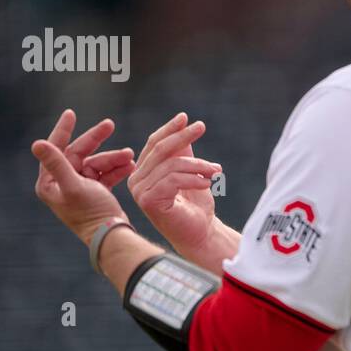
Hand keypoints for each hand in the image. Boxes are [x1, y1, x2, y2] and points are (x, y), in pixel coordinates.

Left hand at [31, 110, 134, 244]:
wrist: (112, 236)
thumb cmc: (91, 213)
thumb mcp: (74, 186)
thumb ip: (57, 163)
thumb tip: (36, 144)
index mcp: (50, 182)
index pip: (56, 149)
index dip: (63, 130)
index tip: (71, 113)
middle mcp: (61, 183)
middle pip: (79, 153)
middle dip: (97, 141)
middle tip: (110, 124)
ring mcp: (79, 187)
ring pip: (96, 162)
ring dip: (113, 158)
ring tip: (130, 156)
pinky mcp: (95, 192)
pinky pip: (105, 173)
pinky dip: (117, 168)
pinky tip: (130, 166)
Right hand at [126, 112, 222, 261]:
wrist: (201, 233)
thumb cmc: (195, 205)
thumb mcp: (190, 171)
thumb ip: (183, 152)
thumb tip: (183, 124)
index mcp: (142, 172)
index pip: (153, 144)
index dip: (169, 130)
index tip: (185, 117)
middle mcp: (135, 181)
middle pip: (160, 150)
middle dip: (182, 136)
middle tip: (201, 127)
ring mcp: (139, 192)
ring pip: (171, 165)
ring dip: (198, 165)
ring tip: (216, 171)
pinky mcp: (148, 201)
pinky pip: (174, 179)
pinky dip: (195, 178)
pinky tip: (208, 183)